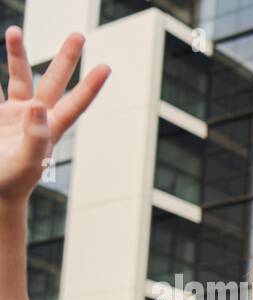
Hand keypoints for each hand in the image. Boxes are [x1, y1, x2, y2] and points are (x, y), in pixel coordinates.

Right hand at [0, 28, 109, 203]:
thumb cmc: (13, 182)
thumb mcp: (26, 161)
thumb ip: (35, 135)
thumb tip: (38, 106)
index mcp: (51, 128)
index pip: (75, 104)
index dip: (90, 86)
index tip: (106, 67)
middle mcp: (36, 117)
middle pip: (54, 82)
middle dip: (65, 59)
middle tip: (79, 34)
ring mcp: (15, 114)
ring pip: (19, 78)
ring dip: (18, 56)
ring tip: (14, 30)